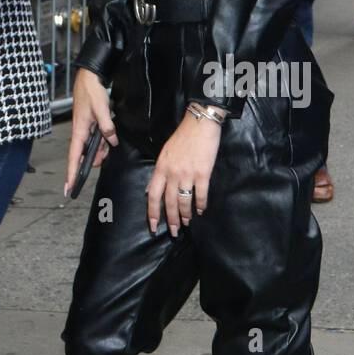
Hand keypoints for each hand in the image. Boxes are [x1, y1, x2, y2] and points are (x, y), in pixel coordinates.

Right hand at [65, 68, 117, 195]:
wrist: (90, 77)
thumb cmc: (91, 92)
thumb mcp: (102, 109)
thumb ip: (107, 127)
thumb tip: (111, 141)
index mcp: (79, 131)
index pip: (74, 158)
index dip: (72, 174)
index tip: (69, 188)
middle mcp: (80, 132)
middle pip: (84, 155)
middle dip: (91, 162)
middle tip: (101, 162)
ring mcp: (85, 129)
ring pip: (91, 147)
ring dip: (99, 151)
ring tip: (107, 148)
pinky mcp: (91, 125)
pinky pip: (96, 138)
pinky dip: (102, 142)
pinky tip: (109, 140)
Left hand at [146, 111, 220, 235]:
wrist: (200, 123)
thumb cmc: (182, 137)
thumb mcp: (164, 154)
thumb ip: (159, 173)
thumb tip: (150, 190)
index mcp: (161, 168)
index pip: (153, 196)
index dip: (153, 213)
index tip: (153, 226)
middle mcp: (172, 173)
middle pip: (169, 202)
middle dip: (171, 220)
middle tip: (174, 231)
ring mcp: (188, 174)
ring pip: (184, 201)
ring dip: (186, 214)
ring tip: (187, 222)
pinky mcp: (203, 173)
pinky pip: (200, 194)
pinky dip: (201, 205)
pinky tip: (201, 210)